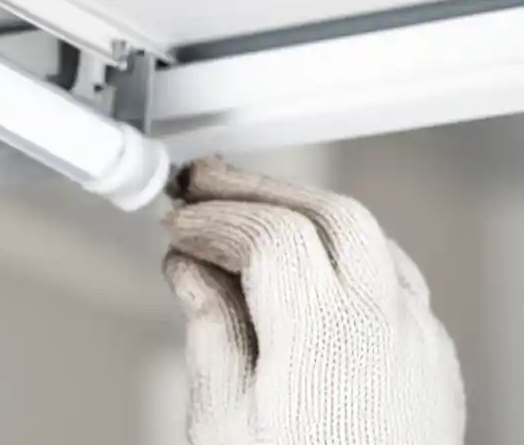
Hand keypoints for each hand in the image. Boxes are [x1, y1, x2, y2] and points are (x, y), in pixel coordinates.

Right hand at [163, 157, 464, 444]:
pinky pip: (395, 277)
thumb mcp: (223, 421)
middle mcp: (385, 330)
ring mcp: (419, 344)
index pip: (268, 234)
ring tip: (249, 213)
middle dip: (259, 189)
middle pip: (328, 214)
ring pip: (370, 237)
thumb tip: (192, 272)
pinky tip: (307, 265)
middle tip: (204, 186)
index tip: (175, 225)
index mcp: (326, 341)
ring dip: (304, 212)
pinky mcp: (433, 364)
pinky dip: (343, 252)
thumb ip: (212, 330)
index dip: (212, 218)